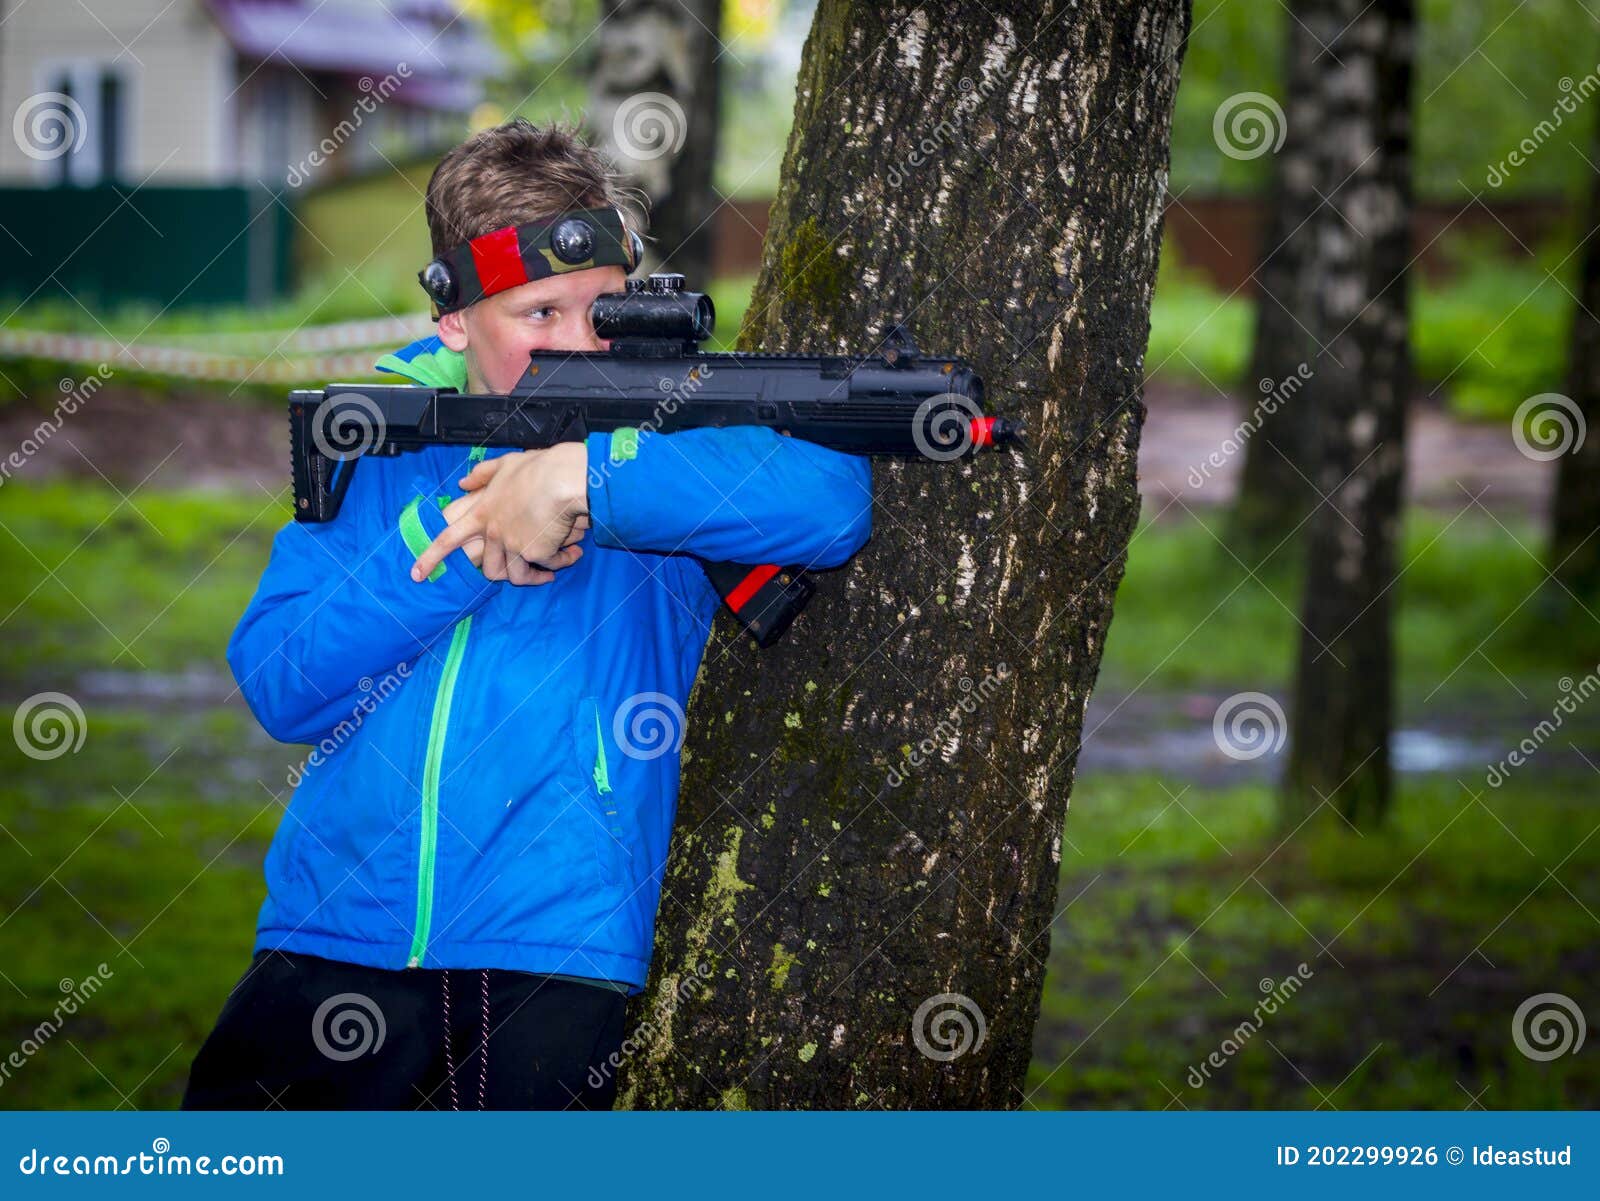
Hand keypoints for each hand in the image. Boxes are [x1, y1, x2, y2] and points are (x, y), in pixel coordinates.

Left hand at [411, 446, 590, 585]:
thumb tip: (462, 482)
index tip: (416, 575)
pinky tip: (573, 554)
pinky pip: (547, 567)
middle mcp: (494, 532)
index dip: (430, 557)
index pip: (448, 539)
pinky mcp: (535, 553)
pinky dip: (561, 562)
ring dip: (533, 575)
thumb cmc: (538, 468)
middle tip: (522, 568)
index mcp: (482, 512)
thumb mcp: (505, 464)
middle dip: (503, 572)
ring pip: (515, 575)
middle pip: (488, 568)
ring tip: (547, 570)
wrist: (563, 479)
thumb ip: (482, 474)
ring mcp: (513, 545)